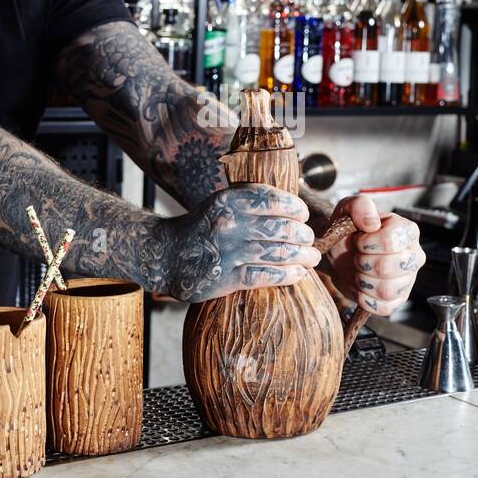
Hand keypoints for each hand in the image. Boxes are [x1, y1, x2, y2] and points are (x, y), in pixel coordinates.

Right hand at [156, 184, 320, 301]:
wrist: (165, 255)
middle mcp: (229, 224)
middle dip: (303, 235)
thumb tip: (293, 208)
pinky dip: (286, 275)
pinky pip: (264, 276)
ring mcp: (227, 252)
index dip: (295, 208)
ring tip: (312, 258)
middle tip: (310, 240)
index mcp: (228, 200)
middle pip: (281, 228)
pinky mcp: (225, 278)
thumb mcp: (220, 204)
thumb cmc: (201, 228)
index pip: (273, 199)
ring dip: (302, 256)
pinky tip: (298, 274)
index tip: (303, 214)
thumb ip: (250, 202)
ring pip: (277, 253)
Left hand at [322, 195, 424, 317]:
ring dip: (363, 281)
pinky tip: (361, 286)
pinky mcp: (398, 300)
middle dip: (363, 263)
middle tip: (357, 256)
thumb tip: (372, 223)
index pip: (392, 240)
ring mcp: (408, 280)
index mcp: (407, 231)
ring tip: (359, 271)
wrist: (338, 253)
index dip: (368, 242)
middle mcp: (414, 256)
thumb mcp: (348, 208)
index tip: (358, 239)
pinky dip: (365, 298)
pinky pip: (383, 308)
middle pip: (388, 267)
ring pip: (386, 290)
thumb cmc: (348, 230)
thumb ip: (360, 205)